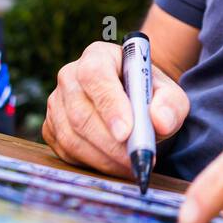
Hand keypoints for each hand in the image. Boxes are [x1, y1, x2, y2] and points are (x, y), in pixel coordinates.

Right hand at [42, 41, 189, 177]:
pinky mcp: (51, 127)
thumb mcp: (169, 95)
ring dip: (103, 158)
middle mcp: (70, 75)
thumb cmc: (148, 96)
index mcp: (98, 56)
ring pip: (71, 136)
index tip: (127, 132)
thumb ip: (170, 104)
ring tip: (130, 166)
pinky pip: (66, 151)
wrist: (133, 104)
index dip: (109, 104)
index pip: (95, 75)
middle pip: (80, 112)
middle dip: (109, 143)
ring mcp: (57, 102)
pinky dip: (92, 164)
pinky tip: (114, 166)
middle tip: (135, 160)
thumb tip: (160, 121)